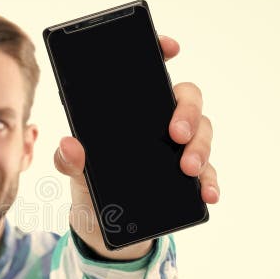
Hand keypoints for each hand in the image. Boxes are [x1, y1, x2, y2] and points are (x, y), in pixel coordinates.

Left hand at [53, 34, 218, 259]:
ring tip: (189, 169)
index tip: (170, 48)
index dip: (161, 52)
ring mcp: (177, 148)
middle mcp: (159, 122)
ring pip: (203, 132)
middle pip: (187, 99)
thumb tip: (69, 144)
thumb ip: (68, 160)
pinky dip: (211, 182)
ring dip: (201, 148)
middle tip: (175, 133)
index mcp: (131, 111)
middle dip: (187, 112)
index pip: (150, 71)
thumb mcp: (74, 175)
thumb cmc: (91, 187)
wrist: (104, 230)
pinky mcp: (189, 177)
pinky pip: (208, 173)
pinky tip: (208, 194)